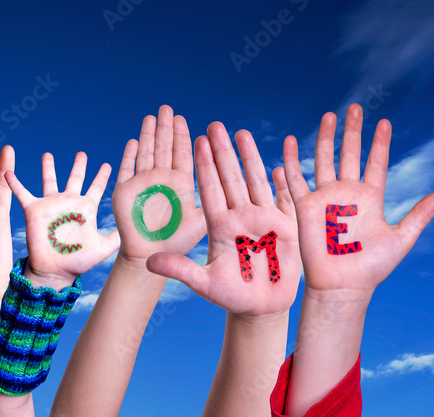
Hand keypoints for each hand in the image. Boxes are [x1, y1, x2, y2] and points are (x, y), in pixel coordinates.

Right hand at [5, 152, 119, 287]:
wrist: (55, 271)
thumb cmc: (79, 261)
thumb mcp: (103, 248)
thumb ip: (118, 235)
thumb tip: (137, 226)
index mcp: (85, 209)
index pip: (96, 187)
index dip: (102, 176)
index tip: (108, 164)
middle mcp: (69, 203)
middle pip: (75, 178)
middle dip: (79, 166)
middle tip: (82, 153)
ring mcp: (51, 205)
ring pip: (50, 180)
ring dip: (48, 168)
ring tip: (47, 154)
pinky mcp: (34, 210)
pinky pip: (22, 193)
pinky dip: (15, 182)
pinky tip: (8, 171)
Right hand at [111, 105, 205, 263]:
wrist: (149, 257)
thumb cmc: (176, 242)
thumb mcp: (200, 223)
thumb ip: (211, 205)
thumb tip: (232, 187)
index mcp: (180, 184)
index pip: (181, 154)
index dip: (181, 137)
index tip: (183, 119)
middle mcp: (161, 180)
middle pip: (163, 149)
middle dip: (165, 129)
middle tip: (167, 108)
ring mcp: (142, 184)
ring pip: (146, 154)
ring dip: (148, 136)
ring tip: (151, 117)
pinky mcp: (124, 193)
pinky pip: (126, 170)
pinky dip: (129, 156)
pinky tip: (133, 142)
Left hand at [147, 124, 301, 316]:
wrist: (261, 308)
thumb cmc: (231, 297)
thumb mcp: (203, 283)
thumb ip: (178, 269)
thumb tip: (148, 263)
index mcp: (220, 226)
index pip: (210, 189)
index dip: (204, 165)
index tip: (196, 141)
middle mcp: (240, 217)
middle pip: (230, 178)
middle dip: (223, 152)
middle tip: (215, 125)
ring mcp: (264, 220)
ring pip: (255, 181)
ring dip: (249, 157)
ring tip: (241, 133)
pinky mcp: (286, 228)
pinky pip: (284, 200)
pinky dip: (282, 183)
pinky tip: (277, 164)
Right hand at [282, 104, 433, 296]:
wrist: (342, 286)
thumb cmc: (371, 268)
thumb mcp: (400, 240)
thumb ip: (417, 216)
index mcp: (370, 198)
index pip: (375, 162)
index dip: (380, 143)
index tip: (384, 123)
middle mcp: (347, 193)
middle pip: (349, 154)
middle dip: (352, 131)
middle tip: (355, 109)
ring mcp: (325, 198)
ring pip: (323, 160)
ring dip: (325, 138)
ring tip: (329, 116)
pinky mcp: (305, 207)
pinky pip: (296, 180)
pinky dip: (291, 161)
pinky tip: (290, 142)